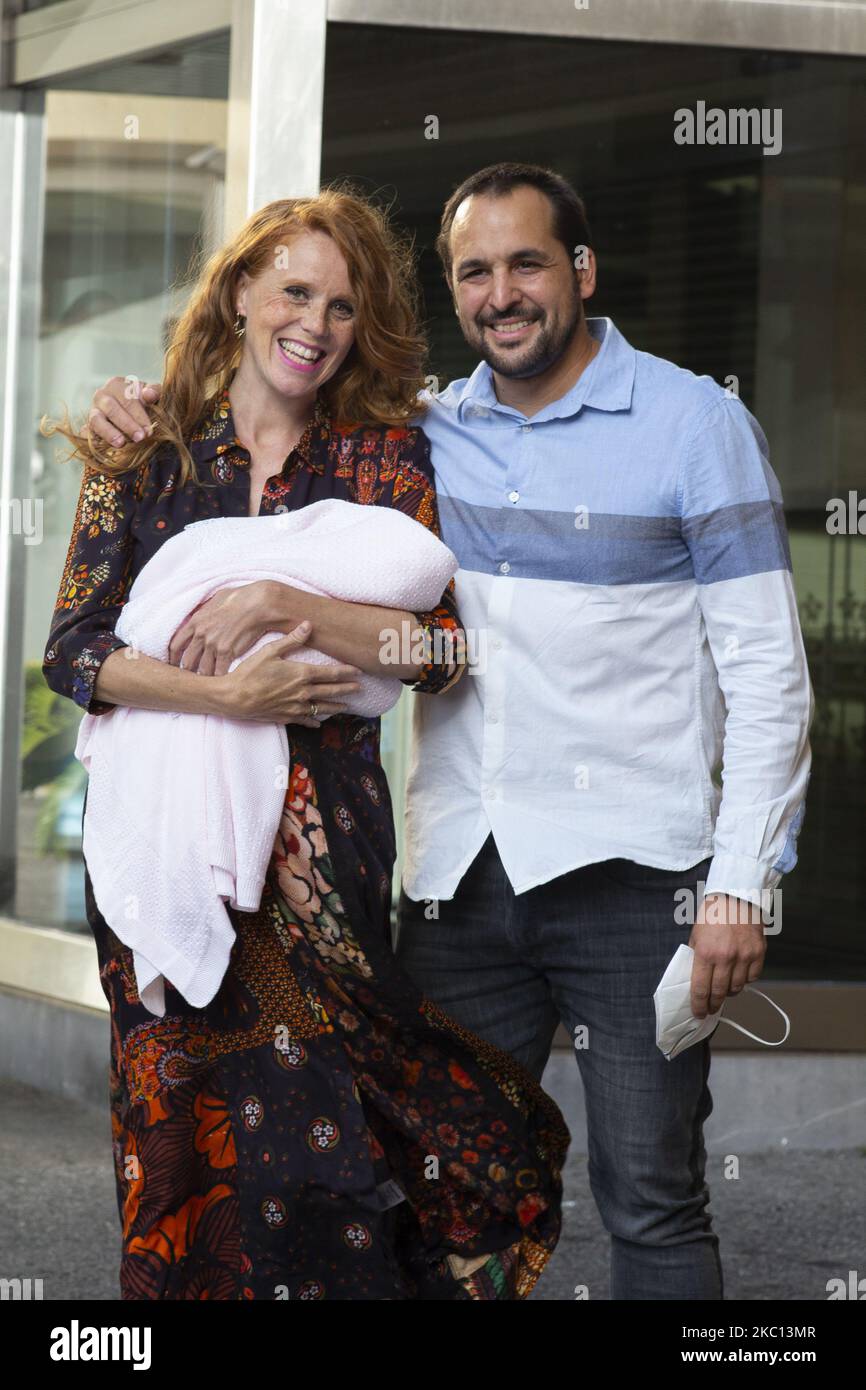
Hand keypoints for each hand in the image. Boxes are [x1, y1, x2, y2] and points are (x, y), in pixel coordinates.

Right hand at [87, 375, 161, 447]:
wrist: (132, 411)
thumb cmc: (144, 400)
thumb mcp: (152, 393)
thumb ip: (154, 391)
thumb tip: (149, 395)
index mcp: (116, 385)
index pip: (127, 400)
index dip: (139, 416)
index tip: (149, 431)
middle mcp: (101, 396)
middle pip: (111, 409)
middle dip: (126, 425)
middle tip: (140, 438)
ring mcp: (93, 412)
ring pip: (96, 420)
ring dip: (108, 433)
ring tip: (121, 444)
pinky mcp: (88, 427)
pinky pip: (85, 433)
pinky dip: (90, 439)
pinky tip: (100, 446)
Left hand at [169, 581, 292, 676]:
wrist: (257, 604)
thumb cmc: (239, 598)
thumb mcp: (215, 599)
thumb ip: (205, 610)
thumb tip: (203, 612)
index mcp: (195, 622)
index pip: (176, 645)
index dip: (174, 658)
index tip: (175, 664)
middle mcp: (201, 635)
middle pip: (187, 660)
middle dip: (187, 671)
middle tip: (190, 678)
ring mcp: (213, 645)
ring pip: (202, 669)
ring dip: (204, 677)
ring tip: (206, 684)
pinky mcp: (227, 652)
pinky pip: (218, 671)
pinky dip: (219, 678)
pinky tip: (221, 682)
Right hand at [219, 622, 361, 725]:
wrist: (234, 697)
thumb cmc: (249, 671)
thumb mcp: (270, 650)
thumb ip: (291, 639)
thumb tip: (308, 625)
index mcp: (301, 674)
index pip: (331, 673)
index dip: (347, 672)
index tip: (359, 672)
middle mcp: (303, 692)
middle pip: (331, 691)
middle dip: (347, 689)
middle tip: (360, 688)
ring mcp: (296, 707)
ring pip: (322, 707)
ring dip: (336, 706)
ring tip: (348, 707)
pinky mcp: (286, 717)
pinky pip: (306, 720)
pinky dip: (314, 721)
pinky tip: (319, 723)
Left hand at [688, 893, 766, 1017]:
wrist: (737, 895)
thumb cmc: (713, 913)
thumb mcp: (696, 934)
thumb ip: (696, 956)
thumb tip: (695, 979)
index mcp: (705, 952)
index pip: (700, 989)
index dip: (699, 1005)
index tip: (698, 1013)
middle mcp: (725, 957)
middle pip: (719, 993)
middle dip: (713, 1004)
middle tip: (711, 1009)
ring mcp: (744, 956)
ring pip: (737, 987)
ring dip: (729, 991)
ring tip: (724, 989)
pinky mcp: (758, 953)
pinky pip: (752, 977)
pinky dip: (745, 980)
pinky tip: (739, 975)